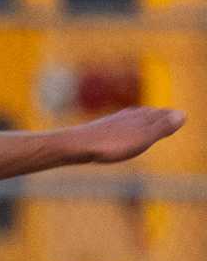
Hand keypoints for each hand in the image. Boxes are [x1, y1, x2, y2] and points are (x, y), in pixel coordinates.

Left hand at [64, 107, 185, 163]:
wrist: (76, 146)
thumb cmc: (112, 144)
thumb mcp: (142, 137)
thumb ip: (161, 127)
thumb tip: (182, 114)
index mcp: (141, 116)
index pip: (164, 114)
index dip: (171, 118)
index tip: (179, 118)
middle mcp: (128, 115)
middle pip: (149, 114)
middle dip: (159, 116)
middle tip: (169, 115)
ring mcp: (113, 122)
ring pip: (133, 119)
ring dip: (141, 121)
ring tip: (146, 122)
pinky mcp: (100, 131)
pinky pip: (117, 128)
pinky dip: (124, 129)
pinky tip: (118, 134)